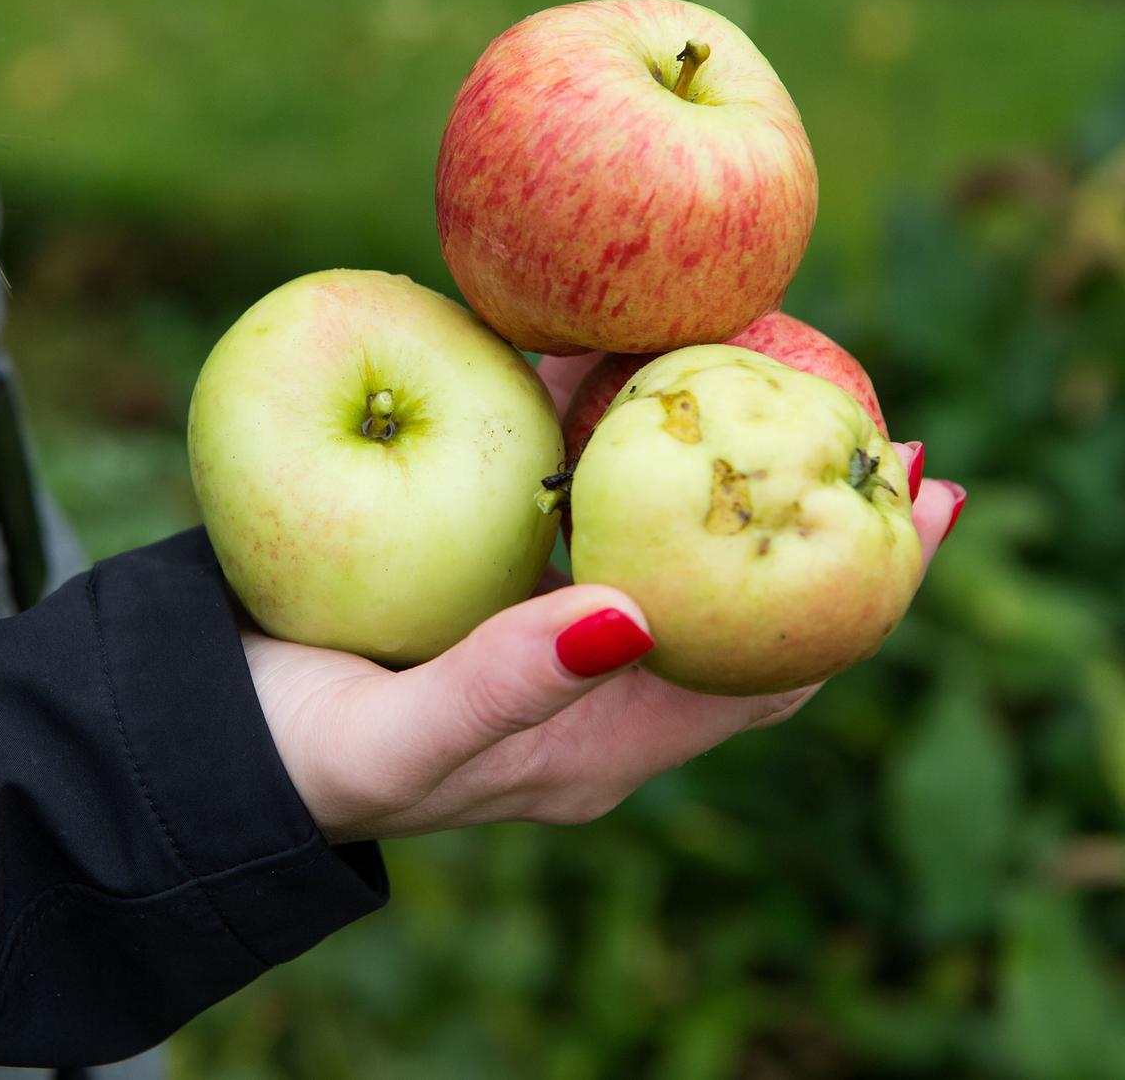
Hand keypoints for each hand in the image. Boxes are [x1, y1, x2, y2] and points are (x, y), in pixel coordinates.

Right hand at [245, 362, 964, 844]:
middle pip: (746, 606)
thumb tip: (636, 614)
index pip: (769, 672)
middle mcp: (599, 692)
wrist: (197, 738)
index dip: (858, 594)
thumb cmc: (296, 755)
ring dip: (726, 474)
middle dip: (821, 524)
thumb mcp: (398, 739)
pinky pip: (584, 508)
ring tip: (786, 379)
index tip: (928, 498)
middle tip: (895, 431)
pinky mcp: (494, 586)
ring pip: (671, 545)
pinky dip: (622, 444)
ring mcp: (550, 636)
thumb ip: (505, 688)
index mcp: (604, 744)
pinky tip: (634, 369)